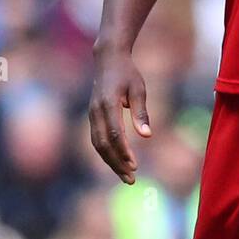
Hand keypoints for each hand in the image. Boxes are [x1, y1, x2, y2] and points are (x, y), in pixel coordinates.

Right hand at [89, 46, 150, 182]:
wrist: (107, 59)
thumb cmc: (127, 74)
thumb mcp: (139, 89)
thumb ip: (141, 113)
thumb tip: (147, 135)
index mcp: (108, 103)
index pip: (115, 133)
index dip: (124, 151)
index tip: (135, 165)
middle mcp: (96, 111)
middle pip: (103, 144)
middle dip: (117, 163)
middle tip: (131, 179)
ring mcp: (92, 115)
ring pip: (98, 145)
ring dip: (111, 162)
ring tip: (126, 176)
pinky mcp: (92, 117)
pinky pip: (97, 140)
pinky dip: (106, 154)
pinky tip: (118, 163)